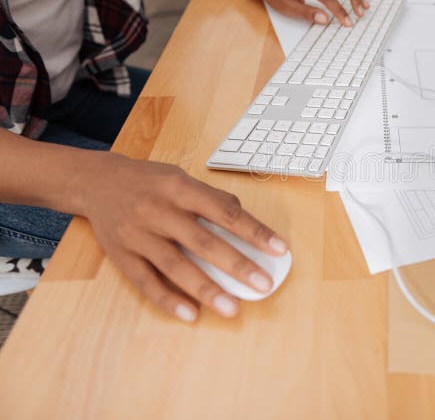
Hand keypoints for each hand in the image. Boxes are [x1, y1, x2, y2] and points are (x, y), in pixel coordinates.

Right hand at [75, 153, 287, 321]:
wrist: (96, 182)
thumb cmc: (149, 182)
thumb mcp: (181, 178)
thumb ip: (211, 198)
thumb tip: (245, 221)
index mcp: (180, 188)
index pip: (225, 212)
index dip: (255, 231)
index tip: (280, 249)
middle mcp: (158, 211)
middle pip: (202, 242)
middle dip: (236, 265)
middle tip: (263, 285)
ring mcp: (138, 235)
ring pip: (175, 266)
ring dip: (206, 289)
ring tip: (232, 308)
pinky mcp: (121, 256)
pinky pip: (146, 282)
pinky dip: (168, 300)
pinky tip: (191, 314)